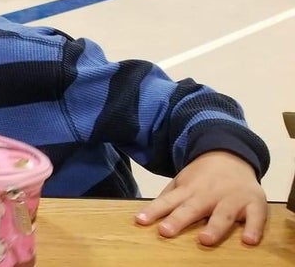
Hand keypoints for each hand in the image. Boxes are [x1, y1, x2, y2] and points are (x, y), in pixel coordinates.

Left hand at [135, 151, 267, 245]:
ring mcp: (232, 199)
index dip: (153, 211)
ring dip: (214, 227)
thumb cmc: (203, 178)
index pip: (167, 202)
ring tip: (205, 240)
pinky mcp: (254, 204)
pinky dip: (254, 228)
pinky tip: (249, 240)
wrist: (232, 156)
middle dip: (178, 220)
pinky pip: (256, 217)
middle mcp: (208, 195)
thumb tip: (147, 214)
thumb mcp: (181, 182)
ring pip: (222, 215)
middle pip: (191, 209)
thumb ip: (168, 197)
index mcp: (188, 190)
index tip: (140, 221)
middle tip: (165, 232)